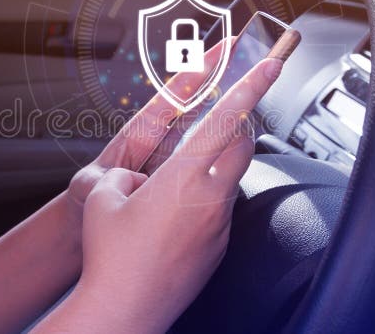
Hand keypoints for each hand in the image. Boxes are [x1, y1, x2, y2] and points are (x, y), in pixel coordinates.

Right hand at [36, 56, 284, 333]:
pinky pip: (221, 212)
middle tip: (227, 116)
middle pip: (243, 147)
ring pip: (232, 180)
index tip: (272, 64)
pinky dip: (207, 201)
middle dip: (240, 125)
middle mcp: (210, 199)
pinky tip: (174, 217)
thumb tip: (136, 176)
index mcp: (183, 177)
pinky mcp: (218, 248)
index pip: (226, 120)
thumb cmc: (111, 256)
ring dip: (217, 167)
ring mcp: (219, 226)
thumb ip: (121, 174)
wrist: (124, 311)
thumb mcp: (102, 197)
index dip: (251, 87)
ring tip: (180, 179)